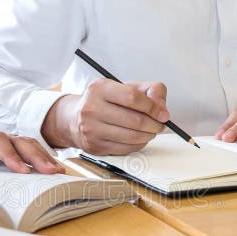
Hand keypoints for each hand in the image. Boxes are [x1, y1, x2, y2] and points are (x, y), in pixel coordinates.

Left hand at [0, 126, 64, 173]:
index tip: (21, 170)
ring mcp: (4, 144)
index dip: (11, 155)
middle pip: (20, 142)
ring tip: (59, 173)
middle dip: (37, 156)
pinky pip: (28, 153)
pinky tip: (52, 171)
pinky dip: (41, 160)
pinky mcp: (9, 152)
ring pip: (28, 145)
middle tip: (53, 172)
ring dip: (44, 157)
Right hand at [41, 79, 169, 153]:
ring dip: (148, 135)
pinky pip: (125, 149)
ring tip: (151, 131)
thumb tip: (161, 107)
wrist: (74, 119)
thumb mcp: (124, 87)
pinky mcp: (95, 146)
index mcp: (100, 89)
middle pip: (135, 120)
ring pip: (132, 137)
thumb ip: (148, 90)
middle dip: (154, 124)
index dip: (153, 107)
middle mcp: (92, 108)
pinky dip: (138, 144)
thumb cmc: (102, 101)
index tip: (162, 113)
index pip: (133, 98)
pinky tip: (140, 138)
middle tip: (160, 124)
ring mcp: (91, 129)